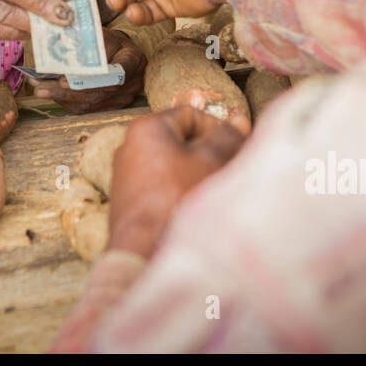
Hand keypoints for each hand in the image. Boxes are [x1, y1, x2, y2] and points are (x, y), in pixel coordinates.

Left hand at [31, 29, 146, 113]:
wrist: (119, 53)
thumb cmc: (109, 41)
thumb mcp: (101, 34)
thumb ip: (85, 40)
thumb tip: (57, 48)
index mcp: (134, 59)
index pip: (118, 71)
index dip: (91, 79)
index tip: (65, 80)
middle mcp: (133, 82)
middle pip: (99, 91)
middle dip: (66, 90)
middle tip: (41, 86)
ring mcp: (123, 98)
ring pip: (90, 103)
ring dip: (61, 97)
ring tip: (39, 89)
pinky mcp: (110, 107)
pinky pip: (87, 108)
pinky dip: (66, 101)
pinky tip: (49, 93)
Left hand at [105, 105, 246, 258]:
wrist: (143, 250)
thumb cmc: (177, 200)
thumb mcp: (211, 162)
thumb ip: (226, 137)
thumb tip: (238, 121)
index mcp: (146, 128)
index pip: (191, 115)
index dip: (217, 128)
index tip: (234, 148)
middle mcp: (130, 146)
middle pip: (180, 140)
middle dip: (209, 153)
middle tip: (231, 169)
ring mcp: (126, 175)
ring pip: (171, 164)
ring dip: (197, 173)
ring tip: (216, 191)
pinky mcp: (129, 200)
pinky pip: (160, 185)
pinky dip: (180, 190)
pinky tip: (197, 208)